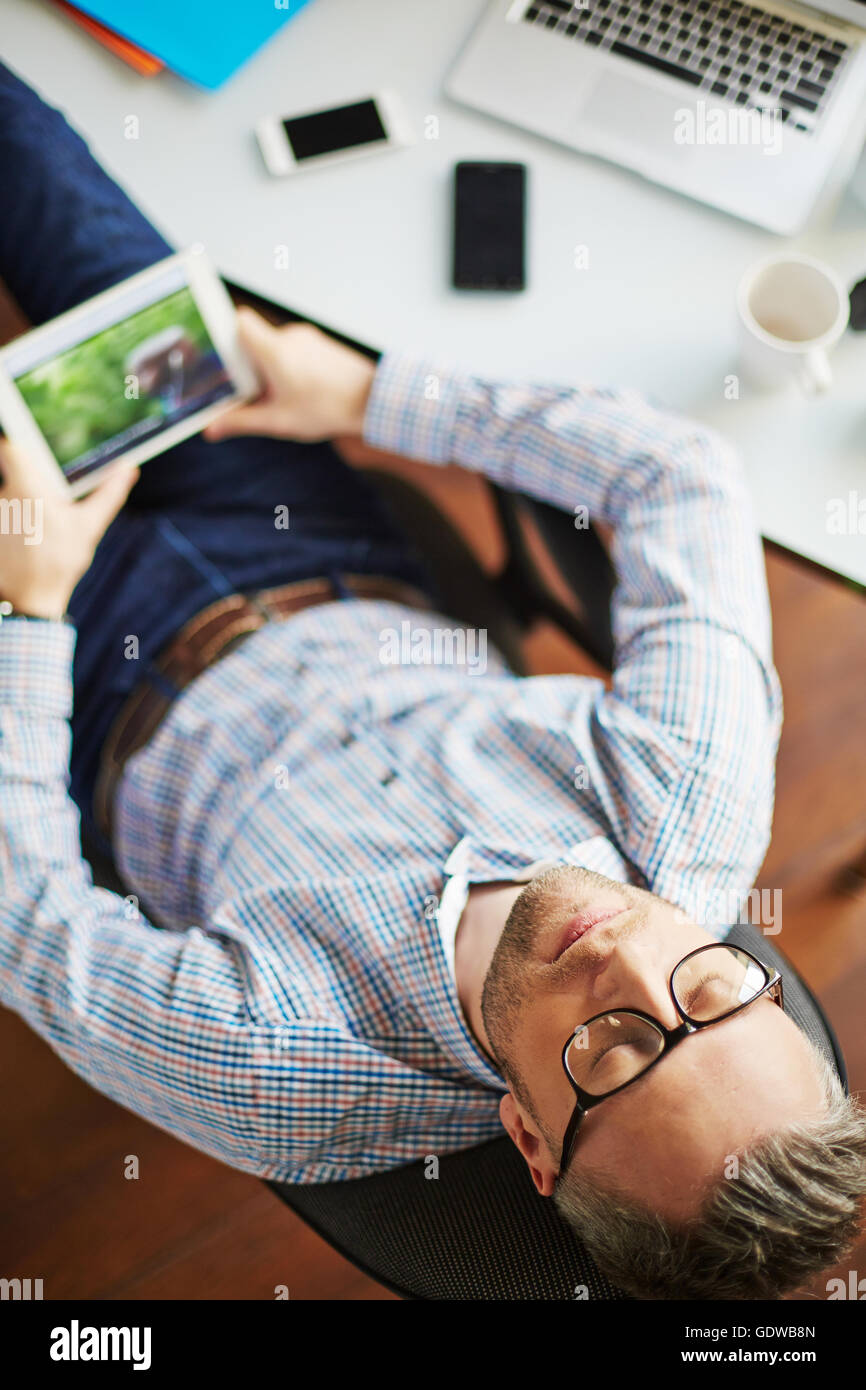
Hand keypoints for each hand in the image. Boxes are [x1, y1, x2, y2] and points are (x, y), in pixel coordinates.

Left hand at [0, 441, 137, 619]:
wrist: (31, 598)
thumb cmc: (59, 561)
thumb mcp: (89, 527)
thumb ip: (108, 495)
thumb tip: (128, 470)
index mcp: (28, 488)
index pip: (11, 449)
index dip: (19, 446)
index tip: (32, 452)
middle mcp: (5, 496)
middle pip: (13, 474)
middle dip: (31, 484)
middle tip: (52, 506)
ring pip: (9, 497)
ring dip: (24, 506)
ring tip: (42, 531)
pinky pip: (5, 516)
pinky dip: (15, 523)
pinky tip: (29, 542)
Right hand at [203, 307, 376, 443]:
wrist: (374, 402)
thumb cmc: (329, 410)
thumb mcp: (279, 421)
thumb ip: (242, 421)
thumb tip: (212, 428)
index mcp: (274, 350)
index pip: (240, 320)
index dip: (228, 335)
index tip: (225, 359)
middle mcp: (291, 336)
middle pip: (256, 338)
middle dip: (250, 364)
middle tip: (255, 392)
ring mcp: (309, 338)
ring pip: (276, 345)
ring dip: (272, 368)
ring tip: (283, 396)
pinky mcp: (323, 344)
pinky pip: (296, 348)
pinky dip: (291, 366)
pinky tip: (301, 390)